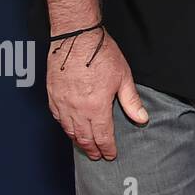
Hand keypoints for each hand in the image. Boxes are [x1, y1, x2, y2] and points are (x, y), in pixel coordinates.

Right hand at [46, 22, 147, 160]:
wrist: (76, 38)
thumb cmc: (101, 54)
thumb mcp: (123, 77)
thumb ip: (131, 101)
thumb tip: (142, 119)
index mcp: (96, 107)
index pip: (103, 136)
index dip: (107, 148)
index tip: (110, 155)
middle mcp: (77, 110)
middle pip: (84, 137)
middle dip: (92, 149)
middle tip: (98, 156)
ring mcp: (62, 104)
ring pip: (69, 131)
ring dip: (78, 141)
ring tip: (85, 146)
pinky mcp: (52, 96)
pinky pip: (58, 118)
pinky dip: (65, 127)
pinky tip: (70, 128)